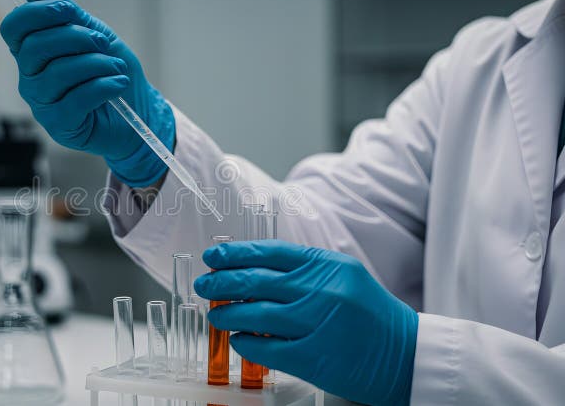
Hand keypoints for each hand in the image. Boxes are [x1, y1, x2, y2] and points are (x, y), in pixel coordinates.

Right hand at [0, 0, 173, 186]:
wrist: (139, 111)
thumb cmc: (113, 73)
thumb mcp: (96, 36)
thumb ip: (68, 14)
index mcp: (34, 54)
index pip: (14, 28)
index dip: (37, 13)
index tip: (69, 11)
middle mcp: (31, 79)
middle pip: (34, 48)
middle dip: (75, 37)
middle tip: (101, 42)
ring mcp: (43, 104)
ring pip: (58, 73)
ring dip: (96, 64)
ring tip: (117, 68)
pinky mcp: (60, 125)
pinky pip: (77, 99)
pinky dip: (104, 86)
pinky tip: (118, 84)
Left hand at [194, 240, 417, 405]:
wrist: (405, 355)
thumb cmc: (370, 316)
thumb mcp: (342, 277)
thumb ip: (303, 272)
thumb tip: (252, 272)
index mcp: (326, 265)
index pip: (268, 252)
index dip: (235, 254)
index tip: (214, 258)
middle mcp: (319, 290)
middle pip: (254, 281)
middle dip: (221, 283)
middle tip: (204, 286)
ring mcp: (315, 323)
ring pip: (253, 314)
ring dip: (227, 314)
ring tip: (215, 316)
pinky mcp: (312, 357)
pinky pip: (264, 347)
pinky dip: (244, 343)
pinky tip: (237, 340)